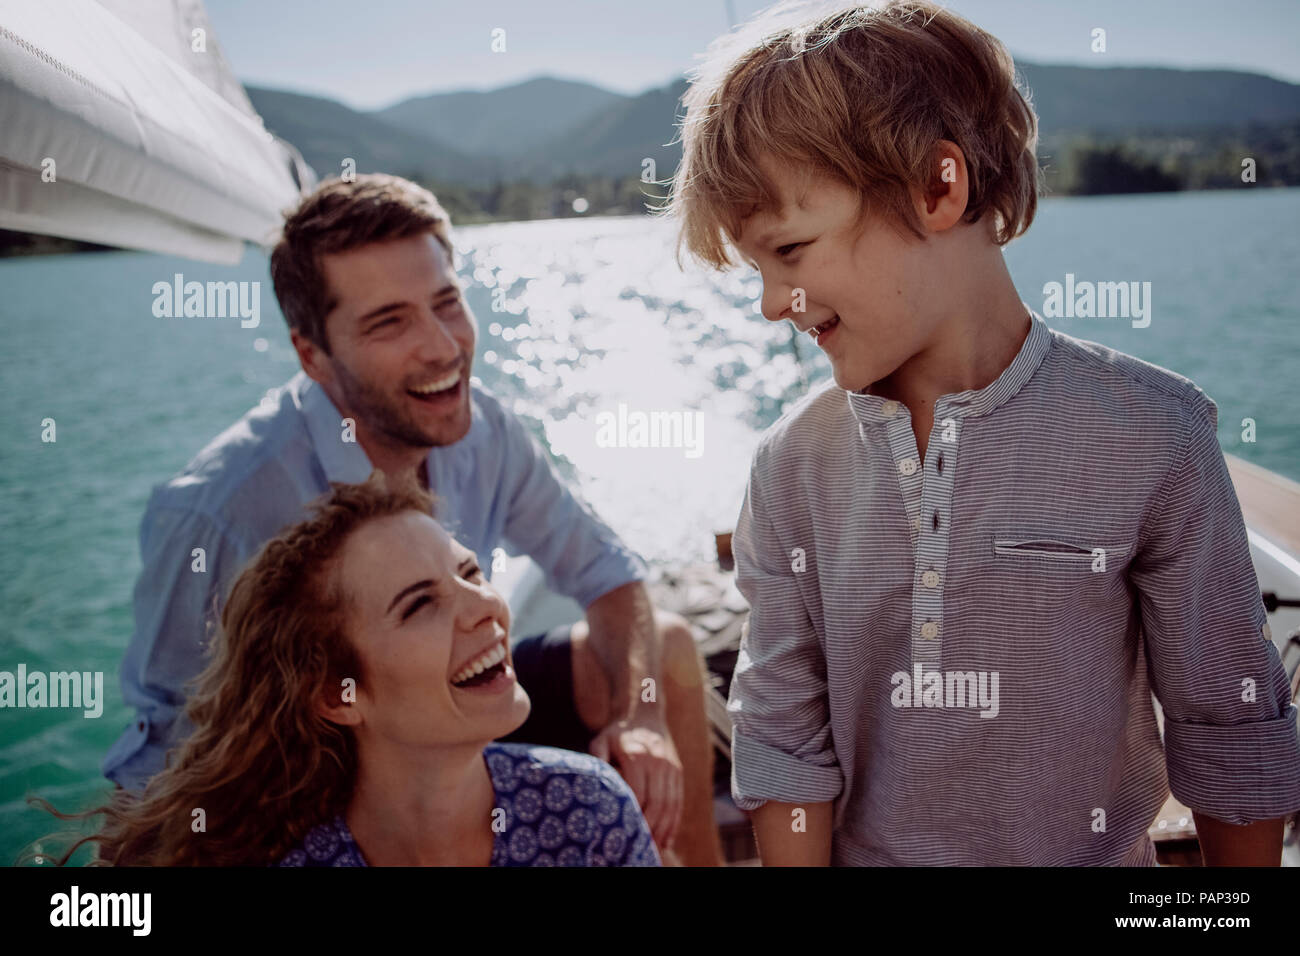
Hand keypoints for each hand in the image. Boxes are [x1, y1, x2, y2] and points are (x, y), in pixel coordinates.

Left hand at [589, 715, 682, 850]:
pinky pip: (678, 800)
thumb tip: (594, 784)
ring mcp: (670, 767)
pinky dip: (674, 821)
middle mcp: (657, 761)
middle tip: (639, 847)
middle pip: (657, 802)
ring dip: (663, 829)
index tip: (625, 833)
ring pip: (670, 804)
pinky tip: (667, 838)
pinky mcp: (677, 771)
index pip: (638, 792)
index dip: (634, 814)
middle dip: (649, 827)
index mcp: (637, 755)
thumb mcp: (601, 739)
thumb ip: (597, 759)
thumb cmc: (618, 731)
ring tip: (654, 848)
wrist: (645, 713)